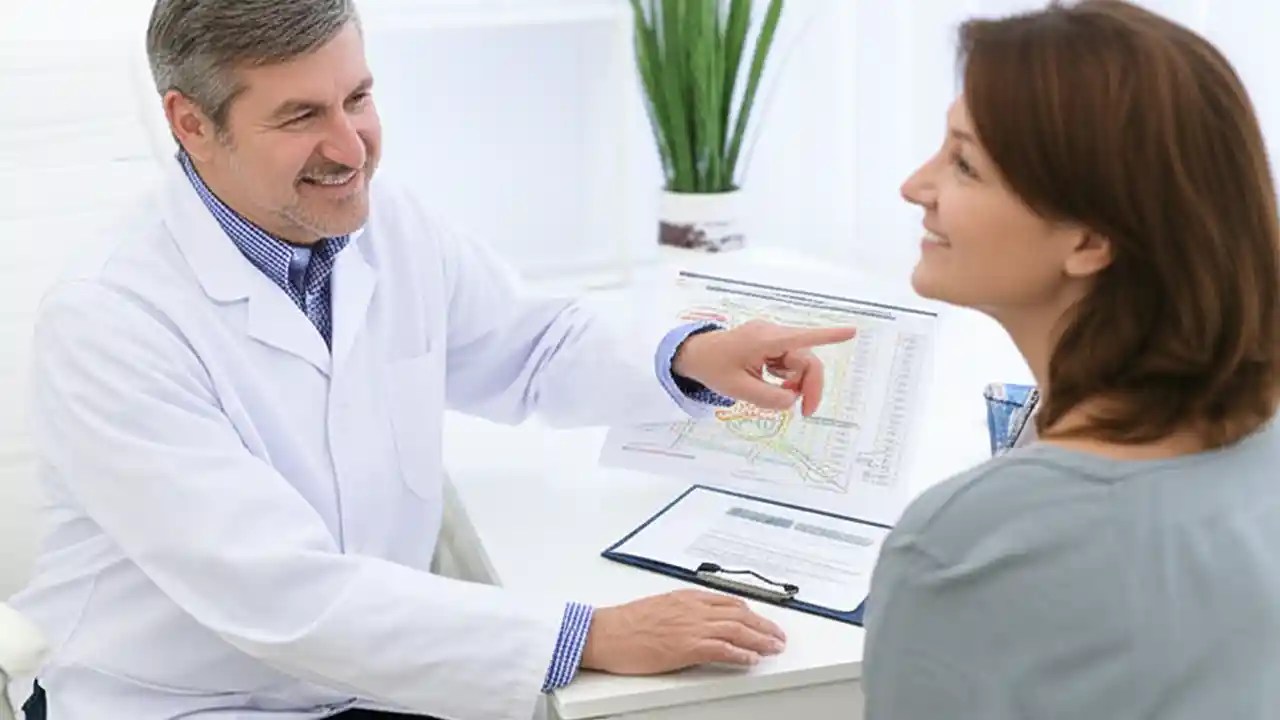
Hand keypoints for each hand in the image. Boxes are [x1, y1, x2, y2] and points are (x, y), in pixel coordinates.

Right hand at [580, 589, 786, 674]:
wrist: (605, 633)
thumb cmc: (625, 624)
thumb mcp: (659, 608)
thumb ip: (682, 612)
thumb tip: (698, 623)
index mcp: (687, 598)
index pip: (729, 602)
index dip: (750, 613)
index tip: (761, 621)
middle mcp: (693, 608)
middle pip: (740, 614)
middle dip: (763, 626)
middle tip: (778, 636)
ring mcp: (691, 627)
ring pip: (737, 629)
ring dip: (759, 639)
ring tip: (773, 648)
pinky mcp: (686, 647)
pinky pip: (722, 649)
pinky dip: (740, 654)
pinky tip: (750, 659)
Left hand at [672, 320, 857, 415]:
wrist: (694, 354)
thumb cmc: (713, 368)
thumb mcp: (739, 390)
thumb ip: (769, 398)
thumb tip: (793, 400)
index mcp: (764, 340)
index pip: (801, 338)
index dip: (829, 336)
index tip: (851, 332)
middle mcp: (772, 334)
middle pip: (806, 360)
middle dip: (809, 386)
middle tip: (805, 412)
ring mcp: (772, 337)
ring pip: (800, 362)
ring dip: (796, 382)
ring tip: (775, 395)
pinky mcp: (771, 342)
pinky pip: (789, 361)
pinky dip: (787, 377)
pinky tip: (771, 382)